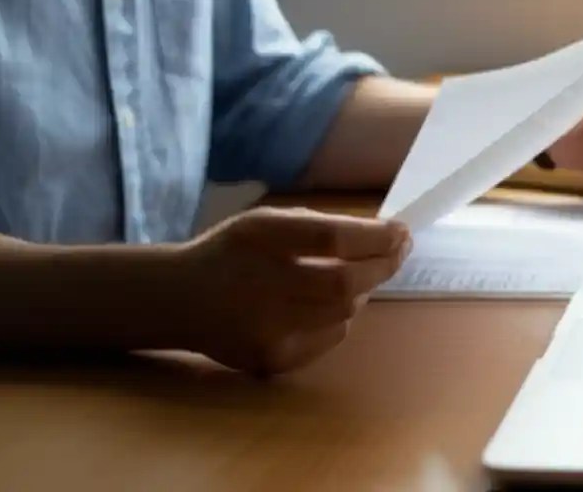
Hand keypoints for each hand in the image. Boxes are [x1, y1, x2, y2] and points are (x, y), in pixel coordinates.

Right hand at [179, 207, 410, 375]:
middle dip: (383, 266)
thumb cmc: (233, 252)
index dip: (376, 237)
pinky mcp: (273, 360)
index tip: (402, 232)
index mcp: (259, 239)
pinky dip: (339, 316)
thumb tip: (383, 237)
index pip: (332, 238)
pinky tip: (324, 304)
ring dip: (362, 291)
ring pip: (345, 312)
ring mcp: (267, 330)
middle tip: (400, 252)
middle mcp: (261, 285)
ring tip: (358, 274)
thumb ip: (318, 227)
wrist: (179, 301)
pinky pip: (331, 337)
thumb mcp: (265, 223)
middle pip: (345, 283)